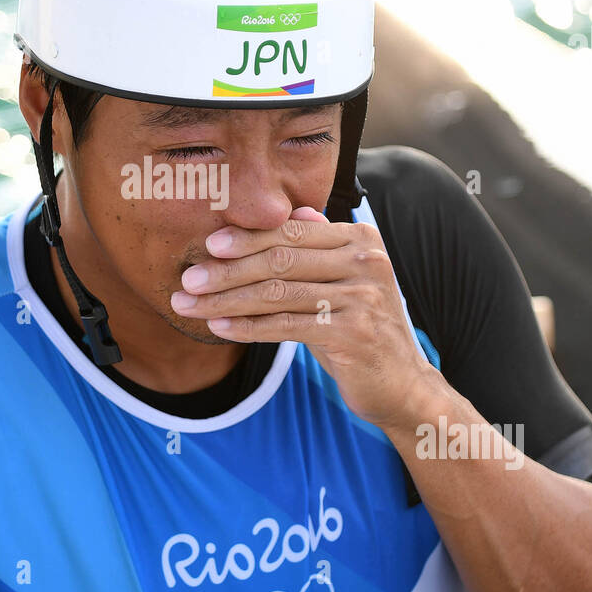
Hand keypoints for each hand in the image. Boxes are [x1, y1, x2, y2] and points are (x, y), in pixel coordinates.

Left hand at [169, 206, 445, 431]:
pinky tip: (219, 326)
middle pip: (280, 259)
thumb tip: (294, 208)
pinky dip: (247, 326)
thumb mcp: (344, 281)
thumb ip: (320, 247)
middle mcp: (365, 260)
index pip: (292, 231)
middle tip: (187, 279)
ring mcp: (362, 295)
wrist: (403, 384)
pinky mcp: (353, 332)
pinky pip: (286, 325)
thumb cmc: (361, 329)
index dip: (247, 237)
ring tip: (190, 305)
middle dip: (227, 270)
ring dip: (226, 299)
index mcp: (361, 238)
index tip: (208, 246)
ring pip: (277, 292)